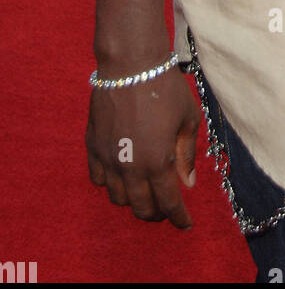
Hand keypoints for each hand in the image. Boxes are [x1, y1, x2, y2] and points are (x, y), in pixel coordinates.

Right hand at [86, 66, 198, 226]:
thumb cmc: (166, 88)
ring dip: (134, 199)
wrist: (130, 64)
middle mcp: (130, 167)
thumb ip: (186, 154)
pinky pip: (99, 179)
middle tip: (167, 208)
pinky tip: (123, 174)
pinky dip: (111, 183)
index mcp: (158, 162)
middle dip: (157, 213)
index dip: (178, 218)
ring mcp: (108, 159)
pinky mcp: (93, 147)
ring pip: (118, 198)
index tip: (186, 223)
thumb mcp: (187, 119)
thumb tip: (187, 183)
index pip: (168, 204)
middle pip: (141, 208)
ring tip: (146, 190)